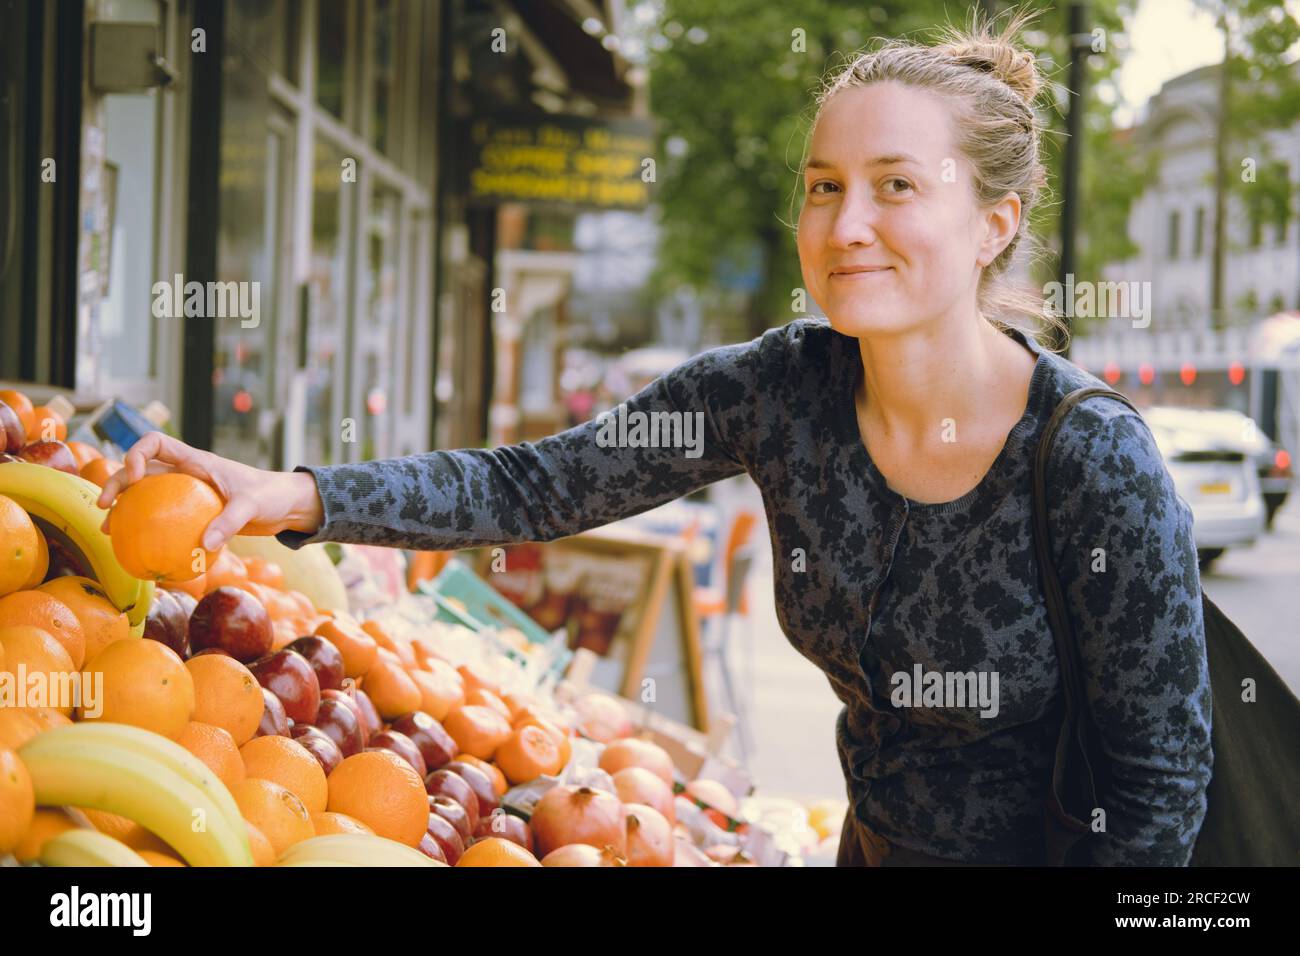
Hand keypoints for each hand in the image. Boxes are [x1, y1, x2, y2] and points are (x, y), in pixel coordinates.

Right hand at [96, 431, 324, 550]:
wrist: (285, 506)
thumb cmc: (271, 496)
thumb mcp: (252, 506)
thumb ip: (229, 522)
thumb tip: (203, 544)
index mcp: (196, 461)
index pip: (156, 443)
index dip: (137, 453)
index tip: (134, 476)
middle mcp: (186, 474)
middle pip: (141, 471)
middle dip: (117, 483)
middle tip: (103, 507)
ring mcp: (187, 494)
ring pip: (147, 496)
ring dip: (125, 508)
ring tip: (109, 530)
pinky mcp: (193, 513)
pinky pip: (163, 519)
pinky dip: (148, 529)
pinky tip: (139, 550)